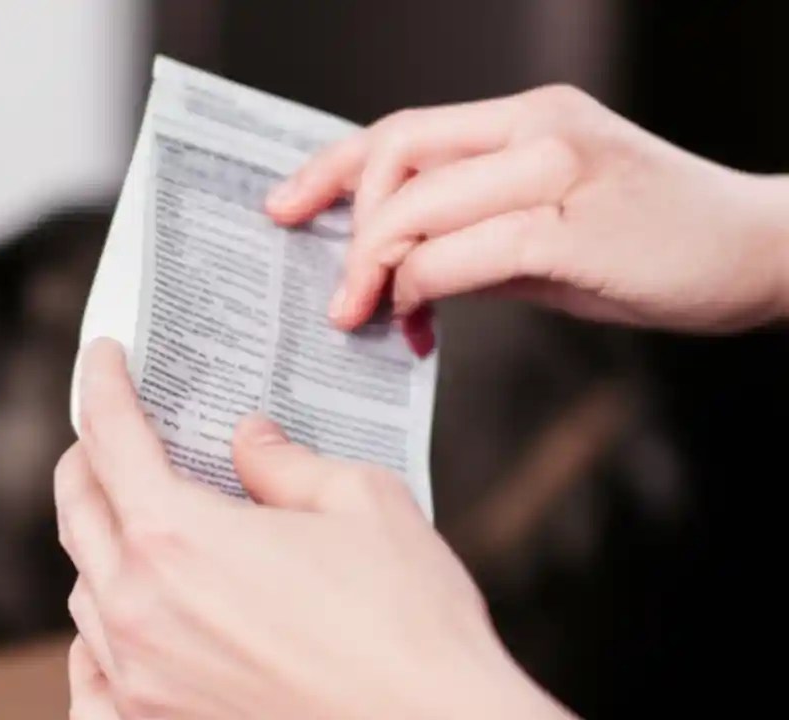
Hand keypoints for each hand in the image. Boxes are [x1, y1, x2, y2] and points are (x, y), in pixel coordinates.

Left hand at [57, 338, 571, 718]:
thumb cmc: (409, 624)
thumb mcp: (362, 503)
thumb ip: (287, 463)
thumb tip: (250, 439)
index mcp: (176, 537)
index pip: (111, 438)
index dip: (102, 385)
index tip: (103, 357)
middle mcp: (138, 609)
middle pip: (79, 511)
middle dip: (89, 458)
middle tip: (110, 433)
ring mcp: (140, 679)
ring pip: (85, 591)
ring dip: (99, 543)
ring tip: (130, 520)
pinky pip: (92, 682)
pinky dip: (96, 644)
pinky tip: (115, 631)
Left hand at [267, 84, 788, 332]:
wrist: (759, 249)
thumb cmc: (650, 240)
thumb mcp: (547, 222)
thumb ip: (470, 229)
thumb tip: (393, 267)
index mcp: (524, 117)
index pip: (399, 131)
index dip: (329, 167)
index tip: (284, 206)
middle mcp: (536, 128)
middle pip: (395, 161)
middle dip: (348, 234)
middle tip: (341, 298)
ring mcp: (557, 171)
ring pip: (419, 207)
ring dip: (377, 269)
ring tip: (374, 317)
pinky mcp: (576, 228)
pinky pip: (464, 253)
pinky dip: (424, 288)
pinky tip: (422, 321)